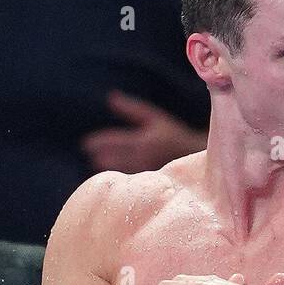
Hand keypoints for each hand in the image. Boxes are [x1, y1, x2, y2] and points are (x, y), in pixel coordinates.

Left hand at [80, 90, 206, 173]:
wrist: (199, 160)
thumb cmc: (174, 136)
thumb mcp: (154, 118)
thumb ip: (131, 109)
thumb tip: (109, 97)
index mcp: (143, 141)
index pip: (113, 142)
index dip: (97, 143)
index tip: (85, 144)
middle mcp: (144, 159)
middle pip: (112, 160)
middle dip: (99, 157)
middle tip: (88, 155)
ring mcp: (146, 174)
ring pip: (119, 173)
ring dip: (106, 169)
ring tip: (96, 165)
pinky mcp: (149, 186)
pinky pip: (129, 184)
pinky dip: (118, 180)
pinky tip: (111, 179)